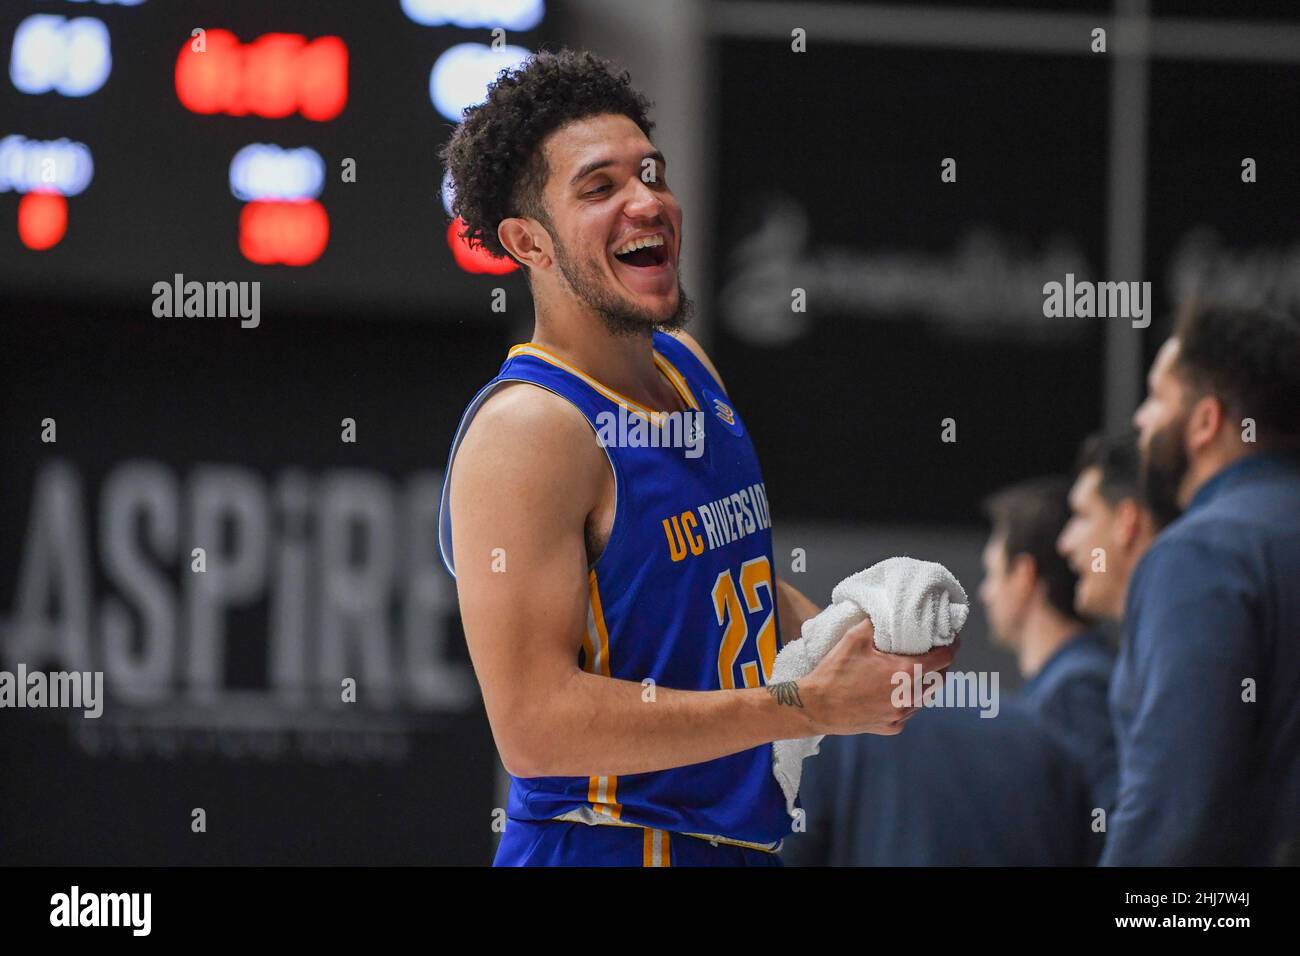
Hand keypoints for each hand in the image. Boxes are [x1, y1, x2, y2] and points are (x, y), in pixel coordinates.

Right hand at [801, 616, 958, 735]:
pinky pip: (909, 713)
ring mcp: (900, 715)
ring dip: (924, 684)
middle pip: (939, 680)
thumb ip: (876, 623)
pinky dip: (908, 701)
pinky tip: (896, 692)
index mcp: (905, 672)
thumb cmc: (834, 672)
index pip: (944, 658)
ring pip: (925, 698)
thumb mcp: (854, 638)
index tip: (952, 637)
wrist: (816, 707)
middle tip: (933, 653)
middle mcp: (908, 696)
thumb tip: (887, 612)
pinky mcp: (891, 727)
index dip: (951, 645)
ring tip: (914, 672)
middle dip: (940, 665)